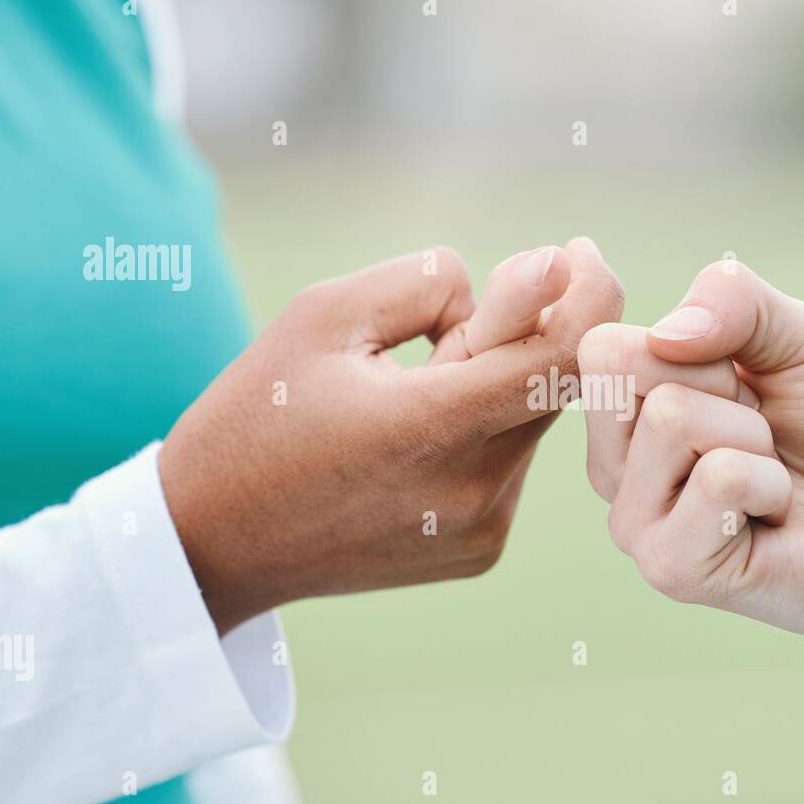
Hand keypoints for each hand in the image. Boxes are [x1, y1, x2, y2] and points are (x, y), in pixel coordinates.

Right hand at [160, 239, 622, 634]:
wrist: (212, 540)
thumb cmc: (258, 413)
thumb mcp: (325, 316)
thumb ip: (434, 284)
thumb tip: (543, 275)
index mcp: (430, 428)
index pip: (561, 356)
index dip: (591, 294)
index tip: (576, 252)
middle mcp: (472, 491)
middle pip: (557, 385)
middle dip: (540, 327)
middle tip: (494, 298)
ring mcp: (481, 530)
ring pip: (536, 424)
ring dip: (506, 380)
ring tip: (424, 381)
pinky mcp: (479, 552)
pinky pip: (512, 465)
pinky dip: (490, 429)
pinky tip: (421, 435)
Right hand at [577, 261, 803, 640]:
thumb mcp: (799, 335)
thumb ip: (734, 299)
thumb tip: (666, 333)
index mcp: (627, 416)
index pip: (604, 345)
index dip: (696, 347)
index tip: (744, 389)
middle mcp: (616, 471)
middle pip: (622, 371)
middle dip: (721, 384)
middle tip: (761, 434)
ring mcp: (637, 524)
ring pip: (672, 418)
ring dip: (754, 437)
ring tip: (771, 477)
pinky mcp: (675, 569)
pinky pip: (720, 478)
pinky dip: (771, 484)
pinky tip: (775, 519)